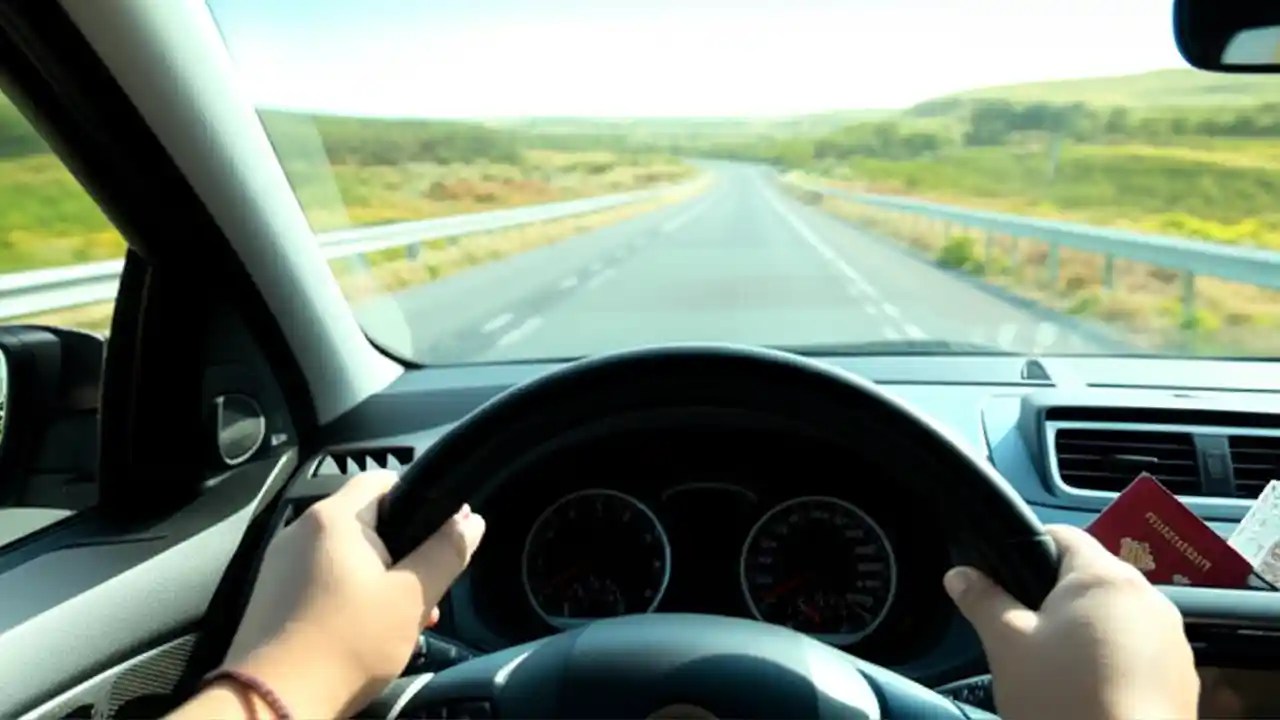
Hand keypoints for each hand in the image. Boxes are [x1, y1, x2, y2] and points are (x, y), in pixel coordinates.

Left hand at [219, 470, 485, 717]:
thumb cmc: (346, 644)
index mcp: (334, 518)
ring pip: (346, 555)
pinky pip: (323, 579)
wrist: (273, 702)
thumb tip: (471, 520)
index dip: (421, 498)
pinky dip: (350, 595)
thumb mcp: (411, 598)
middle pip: (367, 522)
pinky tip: (366, 631)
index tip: (443, 534)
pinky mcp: (273, 595)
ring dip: (381, 578)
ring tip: (401, 619)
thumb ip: (446, 553)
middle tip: (426, 591)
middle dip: (404, 552)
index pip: (384, 478)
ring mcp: (280, 563)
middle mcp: (300, 530)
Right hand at [943, 524, 1197, 719]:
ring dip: (1092, 630)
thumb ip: (983, 601)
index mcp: (1103, 577)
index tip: (1006, 584)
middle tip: (1028, 636)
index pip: (1062, 536)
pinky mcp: (1186, 677)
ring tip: (1063, 670)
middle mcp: (1148, 596)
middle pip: (1092, 578)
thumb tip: (959, 574)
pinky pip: (1143, 651)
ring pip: (1119, 616)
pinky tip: (1097, 692)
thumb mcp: (1007, 646)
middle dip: (1058, 599)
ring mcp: (1174, 638)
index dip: (1027, 551)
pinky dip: (1119, 661)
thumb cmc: (1063, 698)